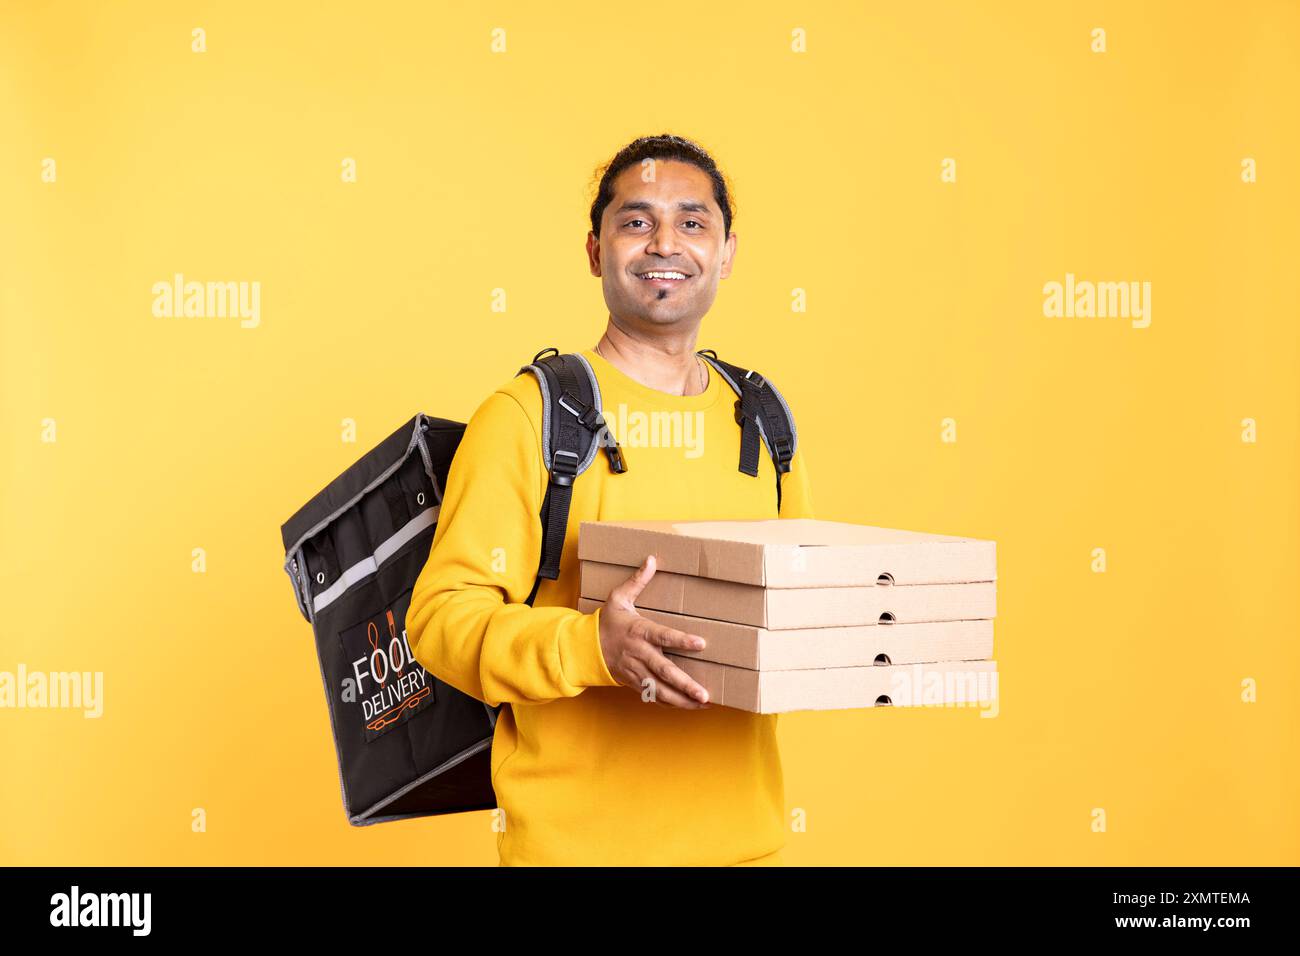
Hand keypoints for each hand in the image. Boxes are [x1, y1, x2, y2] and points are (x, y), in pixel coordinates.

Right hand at [597, 555, 710, 708]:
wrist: (584, 649)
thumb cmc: (606, 622)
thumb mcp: (618, 598)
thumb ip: (637, 581)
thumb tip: (651, 559)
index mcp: (639, 631)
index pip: (663, 636)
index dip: (681, 640)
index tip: (701, 644)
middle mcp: (640, 654)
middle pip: (665, 671)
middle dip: (685, 684)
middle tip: (704, 694)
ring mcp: (637, 672)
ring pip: (661, 690)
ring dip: (682, 699)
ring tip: (703, 703)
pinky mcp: (636, 683)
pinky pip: (655, 696)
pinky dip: (672, 703)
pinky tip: (690, 706)